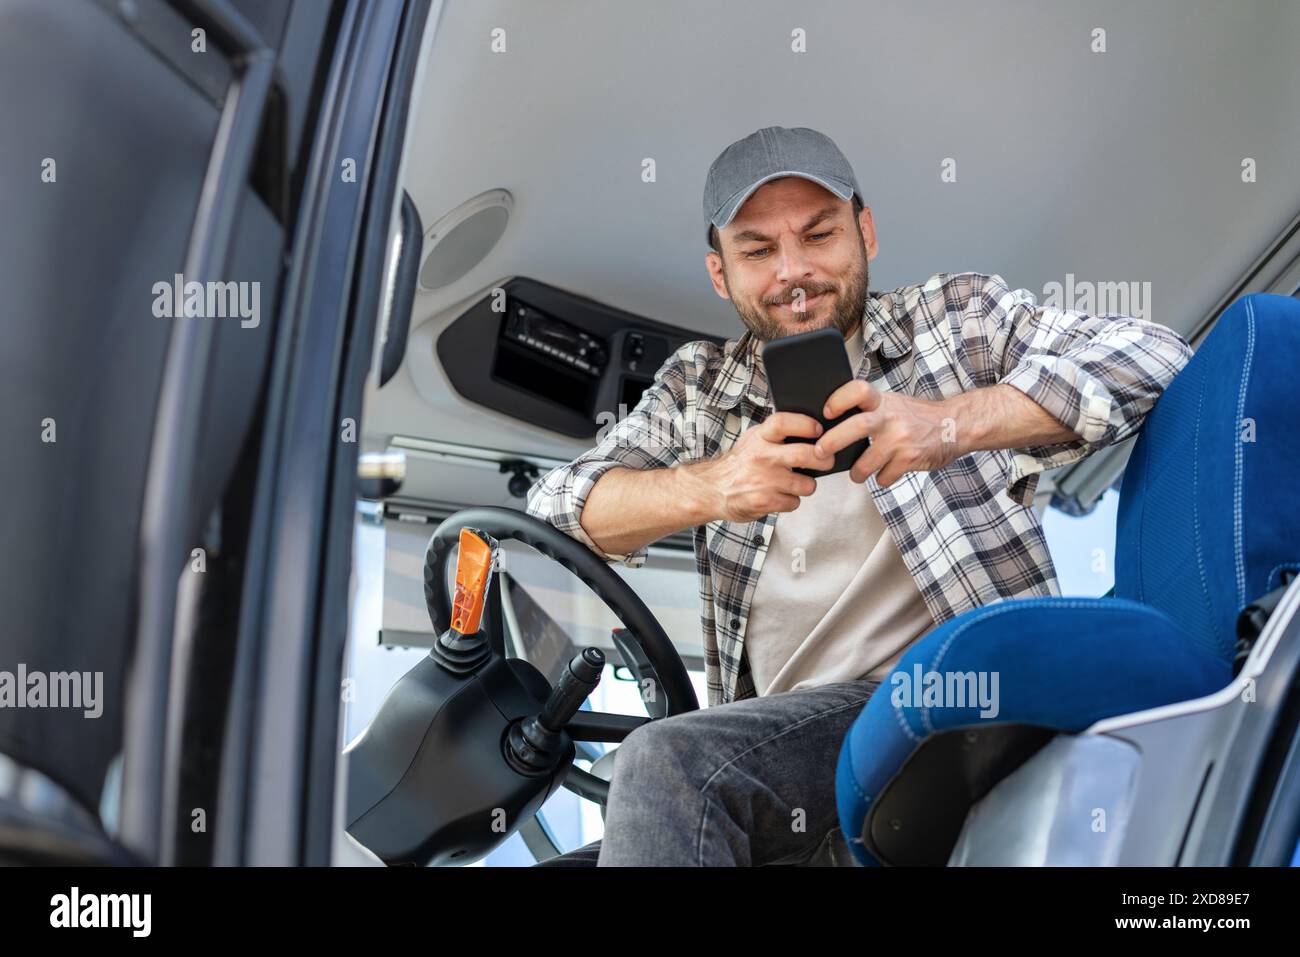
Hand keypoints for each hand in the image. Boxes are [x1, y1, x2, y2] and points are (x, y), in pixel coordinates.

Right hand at [696, 412, 834, 521]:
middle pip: (805, 454)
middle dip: (823, 460)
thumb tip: (812, 431)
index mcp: (759, 437)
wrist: (711, 490)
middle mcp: (761, 457)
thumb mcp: (753, 440)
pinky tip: (780, 496)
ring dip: (806, 485)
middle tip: (826, 461)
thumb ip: (777, 434)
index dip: (806, 425)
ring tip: (795, 482)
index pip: (784, 422)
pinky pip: (794, 502)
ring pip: (806, 484)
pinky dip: (791, 501)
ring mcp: (763, 481)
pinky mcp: (764, 502)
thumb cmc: (739, 465)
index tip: (818, 430)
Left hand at [814, 380, 964, 486]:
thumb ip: (869, 409)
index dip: (839, 400)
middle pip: (855, 426)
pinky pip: (884, 477)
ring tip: (857, 473)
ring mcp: (901, 439)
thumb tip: (832, 422)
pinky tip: (885, 473)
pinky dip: (881, 478)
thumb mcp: (893, 403)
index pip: (858, 390)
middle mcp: (891, 417)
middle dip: (832, 442)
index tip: (826, 412)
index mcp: (883, 401)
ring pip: (866, 463)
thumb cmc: (918, 416)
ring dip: (857, 473)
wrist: (956, 425)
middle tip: (819, 452)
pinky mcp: (910, 459)